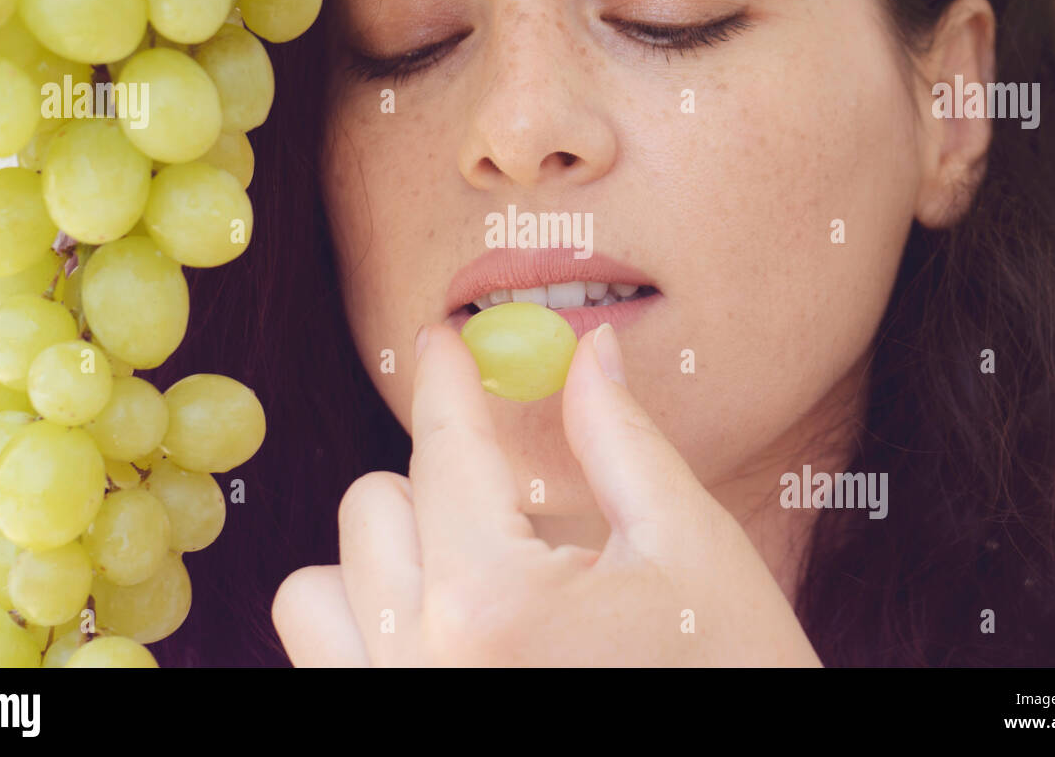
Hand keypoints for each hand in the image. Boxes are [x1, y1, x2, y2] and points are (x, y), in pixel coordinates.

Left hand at [272, 322, 821, 665]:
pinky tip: (442, 636)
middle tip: (507, 503)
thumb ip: (621, 439)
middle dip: (436, 484)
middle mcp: (416, 671)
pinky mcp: (389, 744)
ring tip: (467, 577)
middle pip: (370, 508)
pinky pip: (323, 659)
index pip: (447, 452)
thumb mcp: (691, 551)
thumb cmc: (739, 679)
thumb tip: (588, 346)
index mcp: (492, 607)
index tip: (443, 338)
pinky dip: (364, 629)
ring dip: (382, 562)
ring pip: (315, 591)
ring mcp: (390, 714)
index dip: (449, 380)